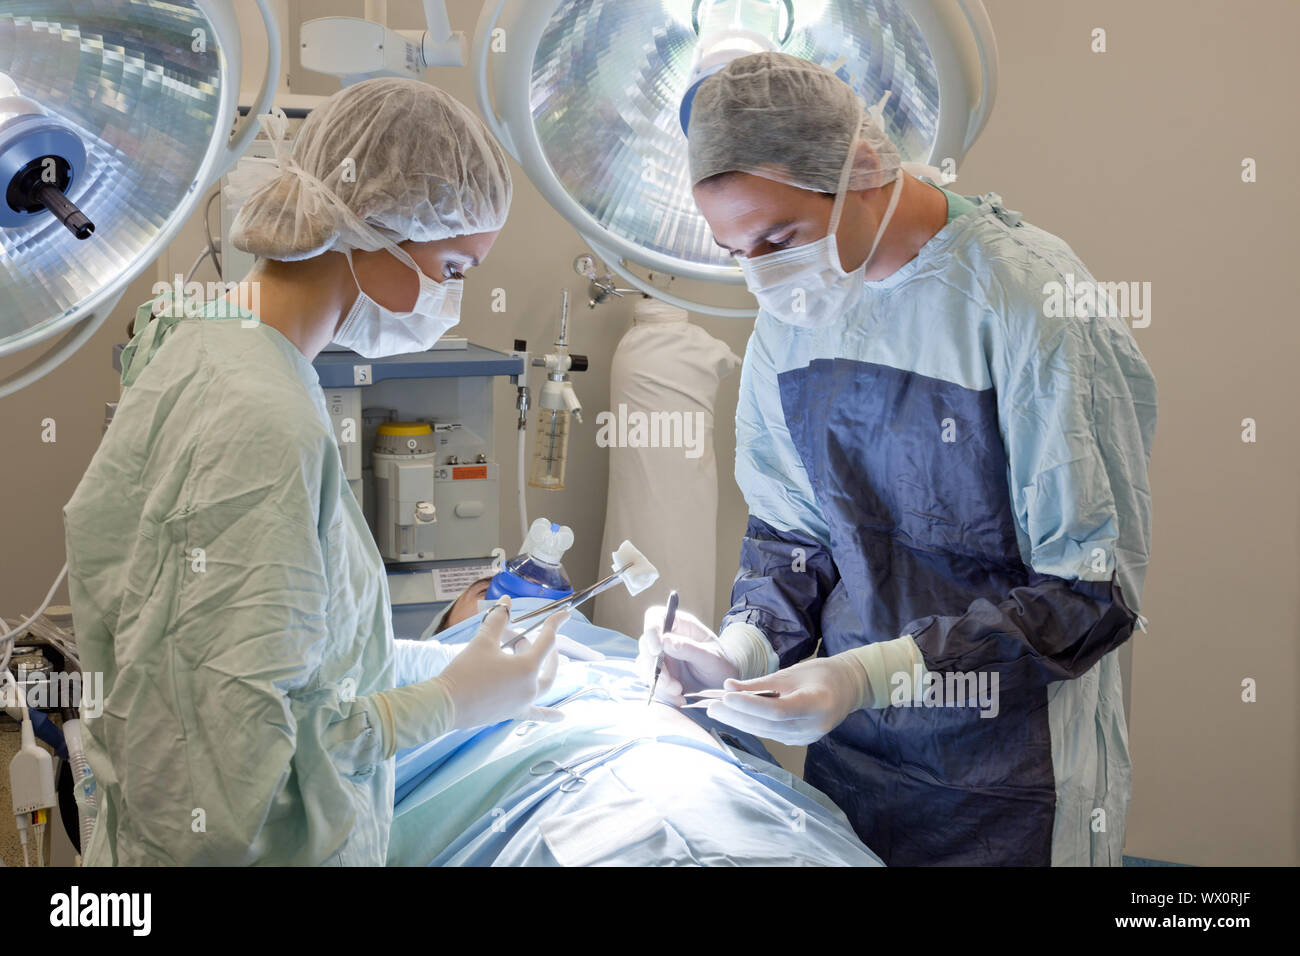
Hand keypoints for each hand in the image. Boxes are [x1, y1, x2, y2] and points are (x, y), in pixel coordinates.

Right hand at [433, 598, 565, 728]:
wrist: (446, 705)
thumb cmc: (466, 671)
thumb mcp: (483, 640)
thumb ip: (498, 619)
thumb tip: (506, 601)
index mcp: (527, 666)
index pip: (547, 640)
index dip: (554, 624)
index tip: (564, 614)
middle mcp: (530, 686)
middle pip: (544, 662)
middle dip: (537, 646)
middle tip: (521, 637)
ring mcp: (524, 702)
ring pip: (542, 683)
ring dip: (542, 669)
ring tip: (532, 658)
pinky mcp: (514, 713)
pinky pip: (536, 713)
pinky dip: (549, 715)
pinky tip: (562, 718)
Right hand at [637, 606, 738, 704]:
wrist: (723, 685)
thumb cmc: (722, 665)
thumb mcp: (712, 657)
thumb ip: (691, 649)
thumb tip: (666, 641)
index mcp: (680, 624)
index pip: (655, 617)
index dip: (651, 631)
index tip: (656, 650)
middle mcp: (667, 638)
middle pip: (646, 644)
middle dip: (654, 666)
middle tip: (671, 684)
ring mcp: (661, 656)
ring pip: (645, 665)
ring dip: (659, 682)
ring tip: (679, 692)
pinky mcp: (659, 673)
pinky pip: (651, 681)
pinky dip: (662, 693)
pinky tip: (678, 698)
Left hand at [704, 654, 867, 745]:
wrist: (849, 688)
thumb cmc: (822, 673)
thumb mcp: (792, 672)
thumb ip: (761, 683)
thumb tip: (729, 686)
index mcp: (817, 704)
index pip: (777, 710)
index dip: (750, 705)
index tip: (726, 695)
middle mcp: (813, 727)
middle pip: (768, 724)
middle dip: (737, 715)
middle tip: (711, 705)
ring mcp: (807, 738)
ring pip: (766, 732)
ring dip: (739, 721)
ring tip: (716, 710)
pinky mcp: (800, 741)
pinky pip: (772, 733)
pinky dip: (752, 724)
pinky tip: (735, 716)